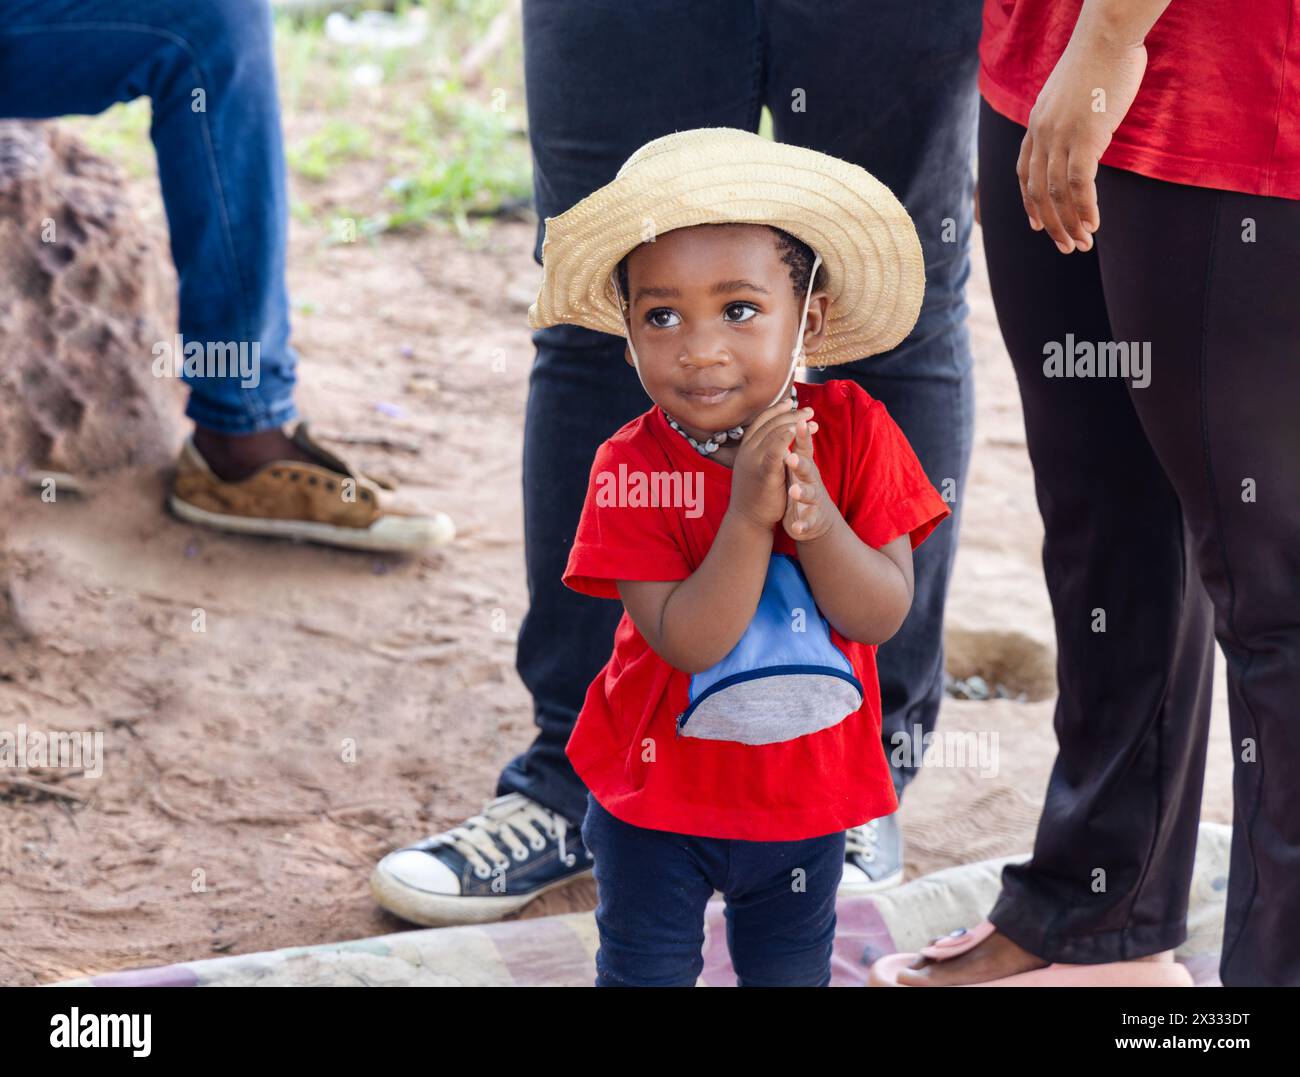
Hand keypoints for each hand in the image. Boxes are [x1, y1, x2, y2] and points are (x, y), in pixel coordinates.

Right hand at [728, 401, 814, 531]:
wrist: (748, 519)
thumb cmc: (756, 493)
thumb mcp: (756, 467)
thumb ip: (764, 450)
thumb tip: (777, 436)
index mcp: (746, 448)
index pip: (761, 421)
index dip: (776, 410)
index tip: (791, 402)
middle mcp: (747, 450)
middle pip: (770, 423)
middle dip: (791, 414)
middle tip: (810, 411)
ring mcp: (753, 460)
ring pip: (773, 433)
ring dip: (793, 422)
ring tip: (810, 419)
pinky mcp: (763, 473)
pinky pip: (774, 450)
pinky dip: (784, 437)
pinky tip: (796, 430)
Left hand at [782, 417, 834, 541]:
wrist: (813, 516)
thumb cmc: (801, 483)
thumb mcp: (797, 463)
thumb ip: (795, 443)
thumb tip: (790, 414)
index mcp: (805, 466)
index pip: (804, 448)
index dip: (802, 436)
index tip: (798, 422)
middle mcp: (812, 481)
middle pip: (808, 470)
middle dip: (800, 463)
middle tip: (790, 457)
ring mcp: (813, 500)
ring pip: (811, 495)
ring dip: (802, 493)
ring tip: (794, 491)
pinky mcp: (812, 519)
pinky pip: (809, 522)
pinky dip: (803, 525)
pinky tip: (797, 529)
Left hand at [1018, 13, 1147, 251]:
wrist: (1109, 33)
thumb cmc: (1099, 58)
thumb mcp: (1072, 92)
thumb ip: (1069, 119)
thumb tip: (1081, 134)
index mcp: (1036, 123)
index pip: (1024, 173)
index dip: (1029, 203)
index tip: (1036, 226)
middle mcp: (1042, 134)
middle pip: (1038, 192)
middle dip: (1051, 225)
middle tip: (1066, 247)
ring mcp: (1061, 137)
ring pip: (1057, 194)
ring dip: (1069, 224)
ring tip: (1082, 244)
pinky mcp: (1086, 137)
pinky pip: (1080, 185)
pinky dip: (1085, 209)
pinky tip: (1093, 225)